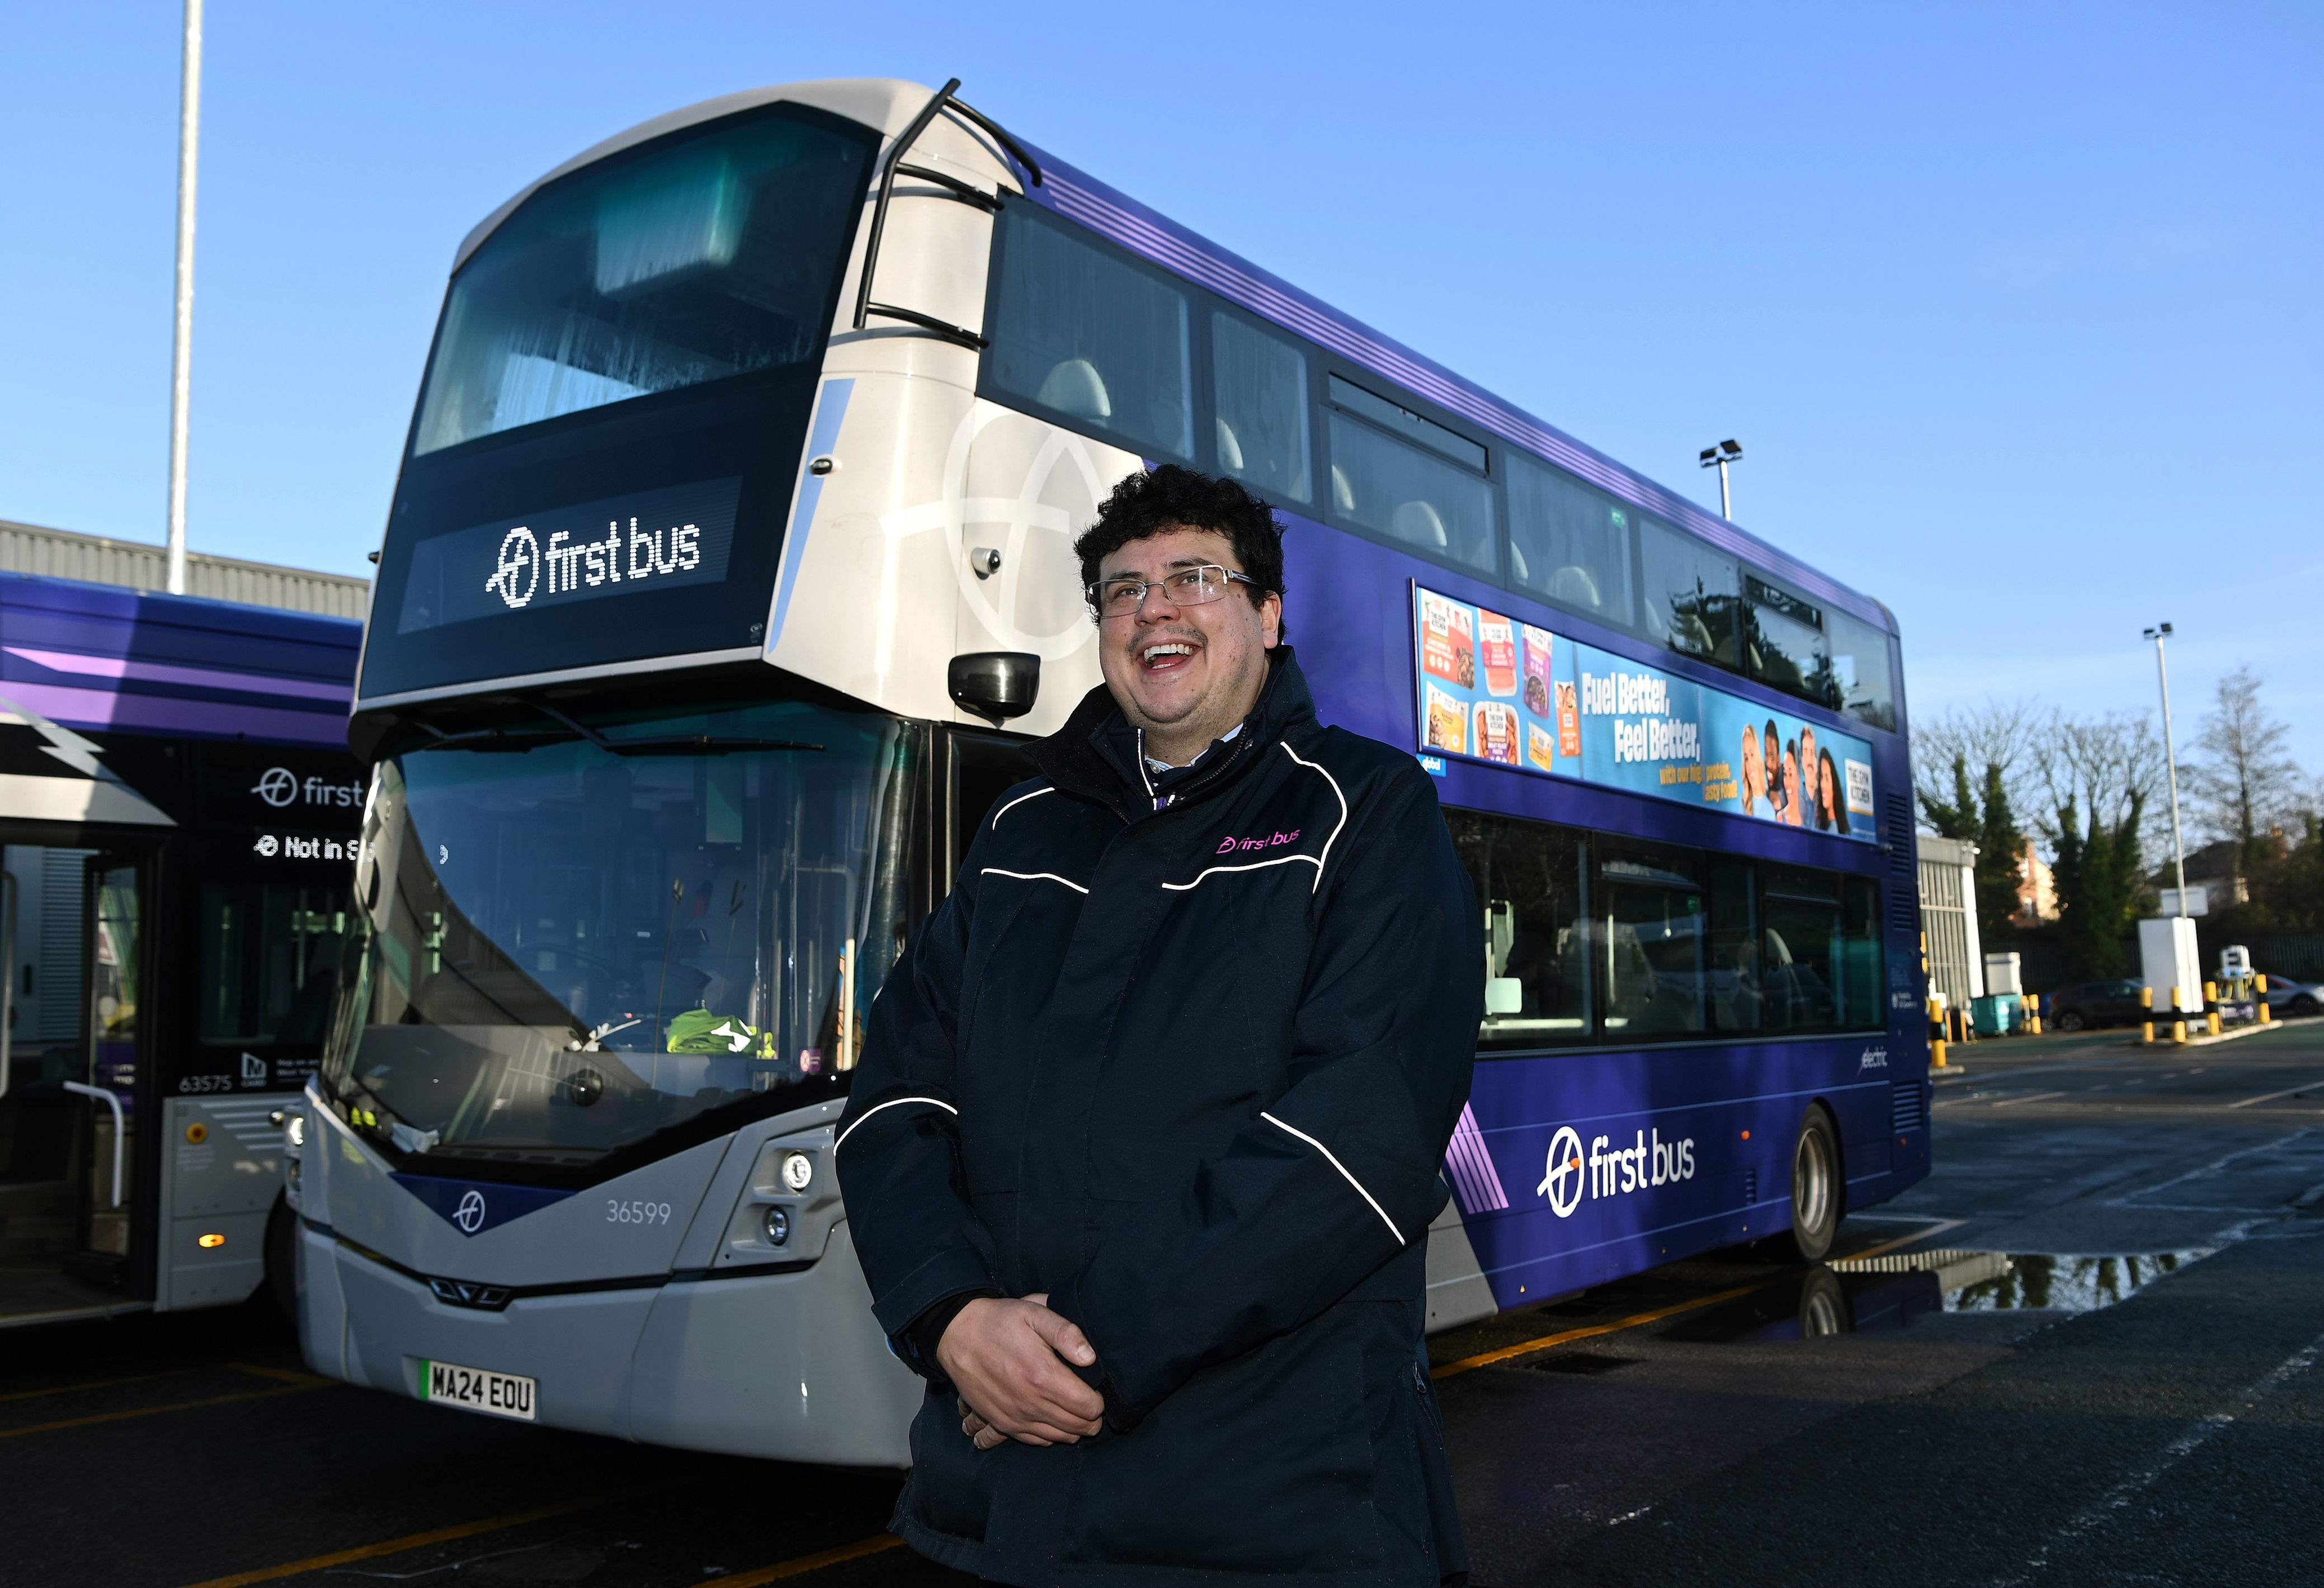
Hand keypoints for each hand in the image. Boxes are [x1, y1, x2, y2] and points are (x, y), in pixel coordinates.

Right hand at [937, 1292, 1101, 1449]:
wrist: (957, 1334)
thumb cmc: (999, 1321)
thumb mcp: (1035, 1313)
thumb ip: (1067, 1333)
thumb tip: (1091, 1358)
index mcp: (1043, 1376)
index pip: (1089, 1407)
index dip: (1099, 1400)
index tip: (1095, 1387)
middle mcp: (1030, 1403)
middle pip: (1078, 1427)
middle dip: (1091, 1416)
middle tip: (1087, 1398)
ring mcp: (1014, 1417)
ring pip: (1060, 1438)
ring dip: (1073, 1427)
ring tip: (1073, 1407)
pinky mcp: (1001, 1423)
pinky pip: (1035, 1441)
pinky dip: (1050, 1434)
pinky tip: (1051, 1418)